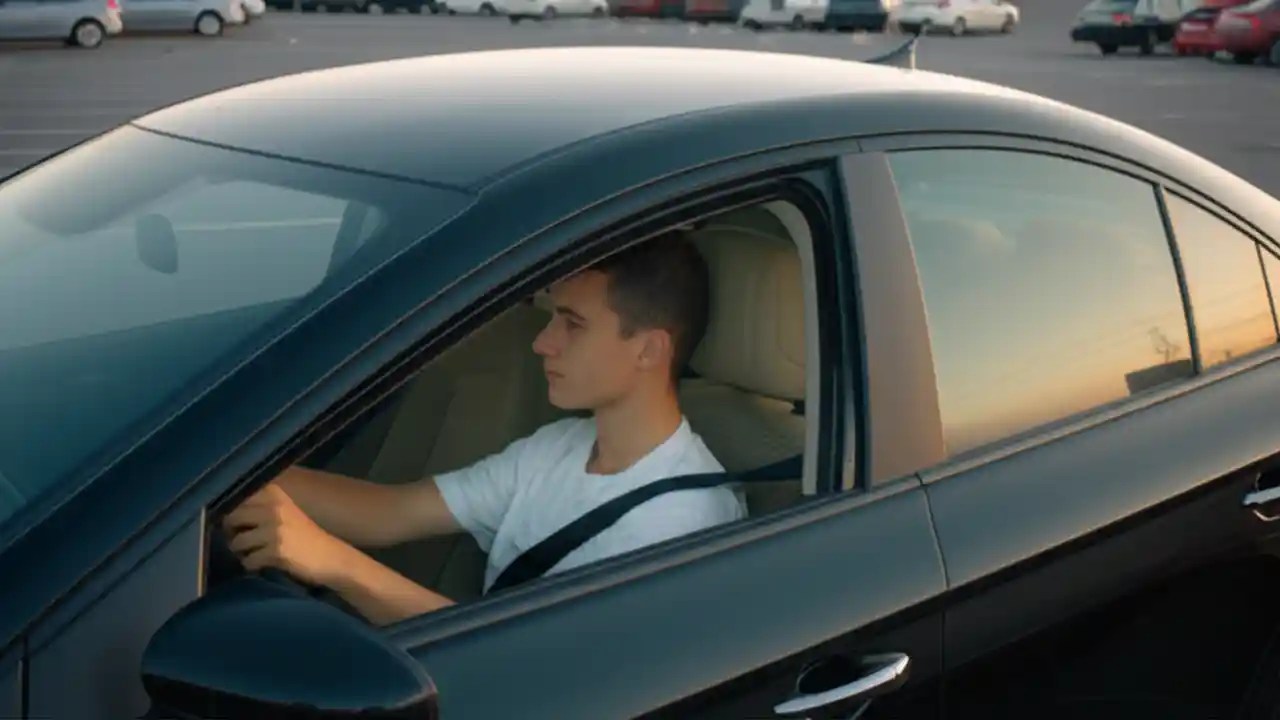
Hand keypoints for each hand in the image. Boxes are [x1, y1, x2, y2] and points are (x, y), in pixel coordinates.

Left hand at [221, 483, 351, 587]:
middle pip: (231, 519)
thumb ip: (258, 507)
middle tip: (243, 543)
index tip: (239, 525)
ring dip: (241, 553)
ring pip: (236, 542)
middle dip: (232, 534)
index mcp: (274, 493)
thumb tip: (223, 515)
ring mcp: (275, 528)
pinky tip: (263, 565)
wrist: (330, 557)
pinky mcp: (276, 550)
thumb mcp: (284, 511)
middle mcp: (273, 506)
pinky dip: (252, 566)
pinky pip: (248, 561)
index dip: (231, 514)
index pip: (235, 498)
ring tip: (254, 554)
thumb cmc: (304, 535)